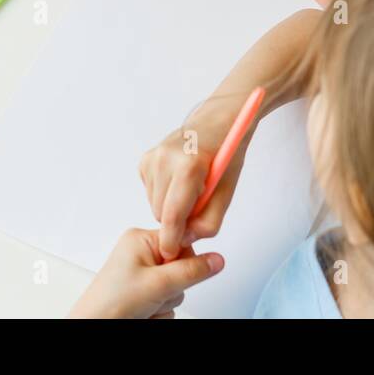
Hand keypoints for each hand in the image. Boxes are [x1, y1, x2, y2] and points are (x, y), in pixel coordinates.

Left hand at [68, 228, 223, 318]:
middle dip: (174, 286)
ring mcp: (144, 275)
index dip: (185, 260)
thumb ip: (192, 271)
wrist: (94, 326)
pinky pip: (168, 300)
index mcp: (141, 239)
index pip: (182, 240)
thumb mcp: (158, 284)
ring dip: (166, 301)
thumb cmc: (111, 302)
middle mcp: (142, 253)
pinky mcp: (145, 294)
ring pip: (176, 287)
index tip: (178, 274)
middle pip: (182, 266)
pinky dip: (160, 310)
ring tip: (146, 305)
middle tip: (155, 294)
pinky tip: (145, 312)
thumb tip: (217, 259)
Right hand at [140, 96, 252, 259]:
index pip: (172, 214)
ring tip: (191, 189)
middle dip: (177, 220)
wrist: (217, 121)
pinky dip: (164, 195)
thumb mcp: (228, 190)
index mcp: (189, 165)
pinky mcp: (145, 160)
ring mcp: (152, 157)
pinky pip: (150, 193)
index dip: (171, 238)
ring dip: (171, 207)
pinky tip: (179, 181)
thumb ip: (209, 220)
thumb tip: (186, 238)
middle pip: (161, 213)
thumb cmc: (226, 154)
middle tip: (198, 207)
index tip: (171, 253)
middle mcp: (164, 159)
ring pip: (154, 205)